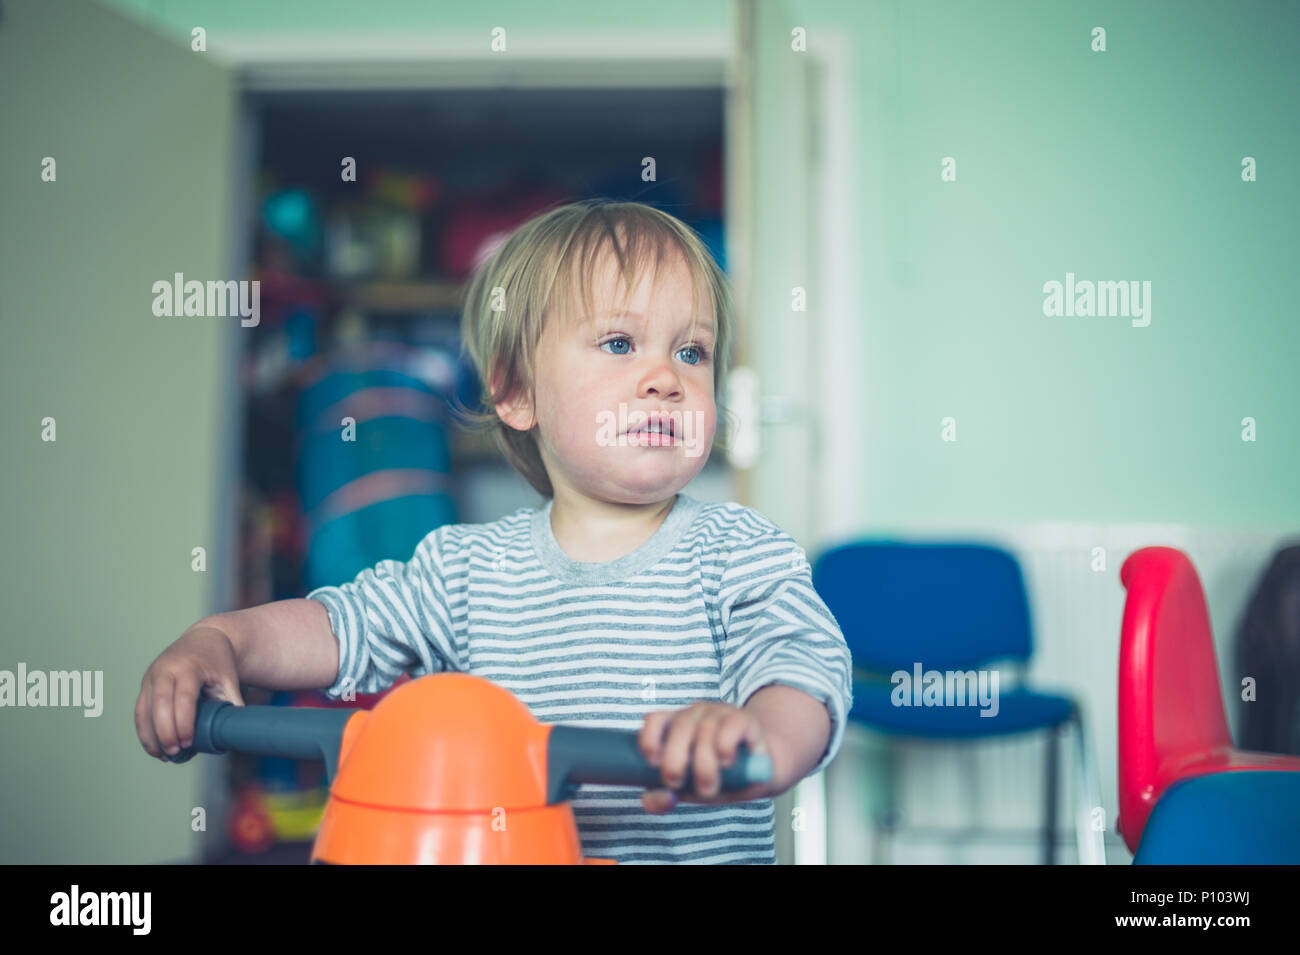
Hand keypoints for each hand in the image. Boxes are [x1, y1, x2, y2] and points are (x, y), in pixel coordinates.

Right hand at [135, 625, 244, 761]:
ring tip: (164, 756)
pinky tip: (155, 748)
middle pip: (159, 705)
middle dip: (164, 732)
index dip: (183, 722)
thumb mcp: (229, 678)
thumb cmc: (218, 662)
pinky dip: (145, 731)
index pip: (182, 697)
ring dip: (150, 736)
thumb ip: (232, 702)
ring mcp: (152, 677)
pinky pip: (140, 711)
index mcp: (188, 667)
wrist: (204, 639)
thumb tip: (235, 732)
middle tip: (175, 753)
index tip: (188, 743)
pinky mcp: (145, 685)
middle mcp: (165, 670)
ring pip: (144, 710)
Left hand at [637, 702, 771, 812]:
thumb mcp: (689, 788)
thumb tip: (651, 800)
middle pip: (680, 726)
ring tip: (707, 787)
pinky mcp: (744, 720)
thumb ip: (666, 796)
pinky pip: (731, 726)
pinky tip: (726, 761)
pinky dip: (725, 744)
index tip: (652, 763)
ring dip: (703, 762)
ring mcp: (720, 714)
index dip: (649, 738)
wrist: (761, 771)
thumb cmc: (718, 776)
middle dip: (674, 757)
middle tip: (676, 782)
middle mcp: (696, 715)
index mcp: (675, 726)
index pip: (655, 720)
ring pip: (705, 729)